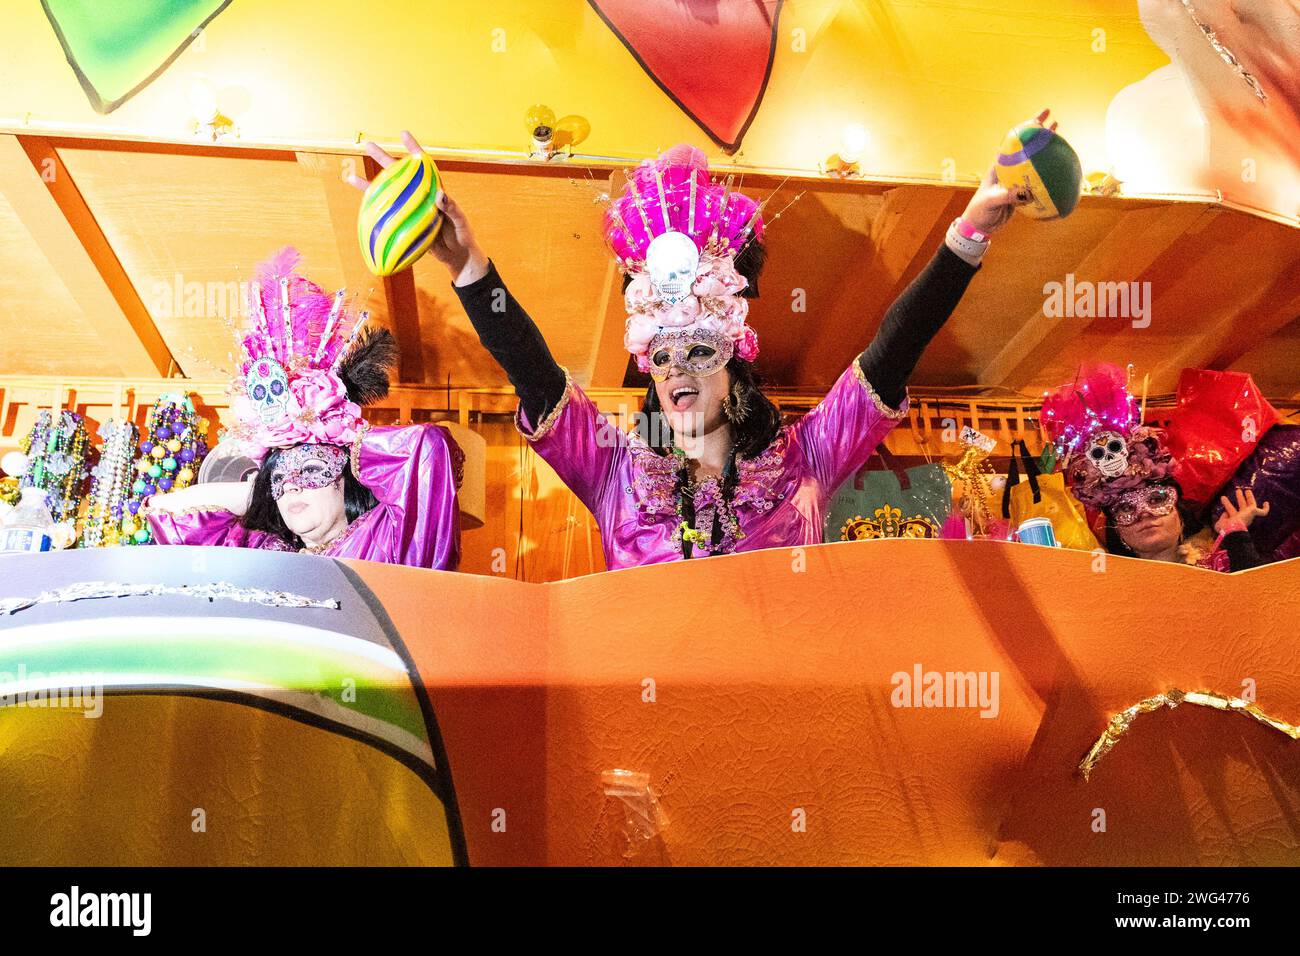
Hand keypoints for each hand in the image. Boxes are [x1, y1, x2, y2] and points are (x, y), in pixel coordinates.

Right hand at [347, 131, 489, 285]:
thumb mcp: (461, 222)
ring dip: (370, 186)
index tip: (403, 134)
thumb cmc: (463, 236)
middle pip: (399, 175)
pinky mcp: (405, 225)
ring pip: (389, 195)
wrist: (458, 256)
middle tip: (368, 145)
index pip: (423, 166)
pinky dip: (375, 213)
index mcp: (434, 191)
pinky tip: (360, 210)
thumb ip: (452, 208)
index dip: (414, 149)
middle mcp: (420, 197)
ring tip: (350, 177)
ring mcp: (411, 210)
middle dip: (383, 159)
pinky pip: (388, 216)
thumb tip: (440, 194)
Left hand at [960, 108, 1052, 234]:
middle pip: (1027, 147)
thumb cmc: (980, 210)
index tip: (1041, 116)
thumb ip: (1007, 195)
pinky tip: (1060, 170)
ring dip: (1046, 152)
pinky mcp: (1021, 191)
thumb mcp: (991, 201)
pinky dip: (1048, 173)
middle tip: (1056, 122)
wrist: (979, 226)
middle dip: (1040, 134)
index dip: (1028, 126)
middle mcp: (1009, 168)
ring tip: (1061, 141)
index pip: (1015, 140)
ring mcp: (1016, 179)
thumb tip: (1026, 191)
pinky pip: (1037, 179)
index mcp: (1000, 165)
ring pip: (1034, 162)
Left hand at [1216, 488, 1269, 534]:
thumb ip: (1223, 518)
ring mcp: (1248, 515)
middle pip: (1242, 506)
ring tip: (1247, 488)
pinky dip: (1266, 509)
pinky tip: (1266, 503)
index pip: (1230, 512)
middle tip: (1238, 490)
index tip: (1223, 498)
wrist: (1233, 530)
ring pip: (1250, 505)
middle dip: (1240, 498)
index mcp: (1233, 520)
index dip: (1227, 505)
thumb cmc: (1226, 529)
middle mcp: (1242, 517)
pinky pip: (1263, 512)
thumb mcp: (1220, 523)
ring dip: (1249, 497)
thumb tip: (1226, 513)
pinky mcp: (1253, 512)